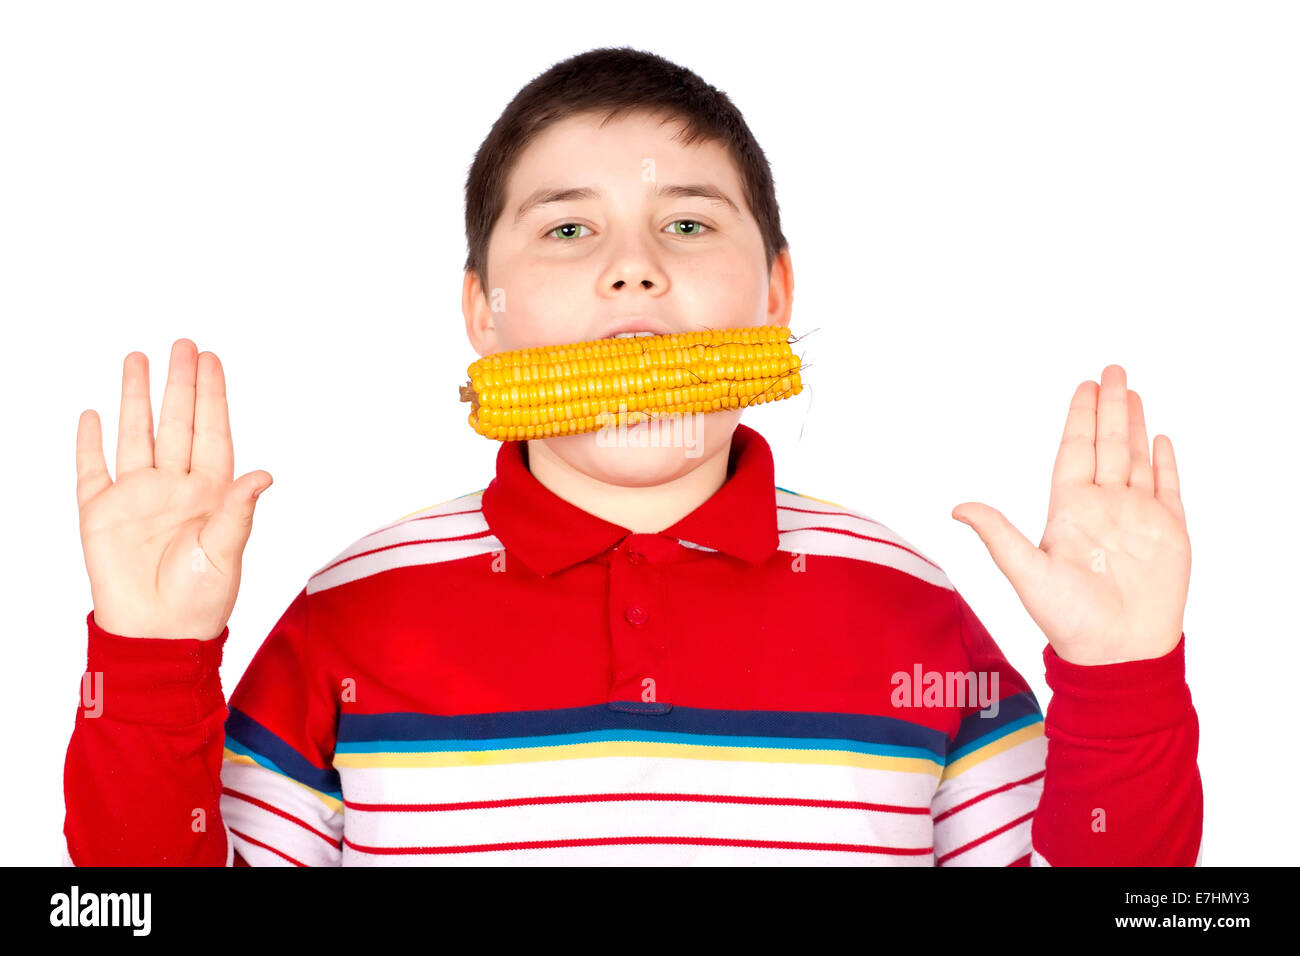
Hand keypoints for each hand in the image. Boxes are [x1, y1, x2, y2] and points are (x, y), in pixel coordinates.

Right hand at [77, 339, 271, 639]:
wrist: (157, 635)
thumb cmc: (201, 601)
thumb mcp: (226, 554)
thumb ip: (238, 512)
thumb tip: (264, 475)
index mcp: (211, 493)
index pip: (211, 432)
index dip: (211, 397)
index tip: (212, 360)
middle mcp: (174, 487)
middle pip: (175, 423)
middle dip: (179, 384)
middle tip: (183, 344)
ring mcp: (137, 497)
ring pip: (135, 435)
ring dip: (137, 398)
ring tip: (139, 359)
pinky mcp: (101, 514)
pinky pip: (92, 470)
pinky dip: (90, 443)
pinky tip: (93, 414)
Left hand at [951, 365, 1189, 665]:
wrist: (1119, 653)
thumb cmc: (1070, 621)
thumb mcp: (1027, 574)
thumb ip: (999, 535)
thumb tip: (958, 507)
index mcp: (1070, 511)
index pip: (1076, 451)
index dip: (1080, 419)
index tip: (1083, 386)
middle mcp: (1103, 507)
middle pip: (1107, 444)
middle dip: (1110, 406)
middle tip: (1111, 370)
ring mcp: (1137, 517)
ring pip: (1135, 458)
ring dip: (1135, 425)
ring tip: (1132, 391)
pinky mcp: (1168, 533)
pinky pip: (1168, 488)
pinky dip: (1165, 462)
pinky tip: (1161, 439)